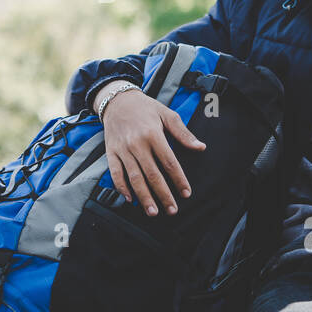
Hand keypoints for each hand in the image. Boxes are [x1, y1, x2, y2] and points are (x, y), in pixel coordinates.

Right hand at [98, 82, 204, 216]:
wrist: (117, 100)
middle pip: (152, 174)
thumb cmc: (145, 108)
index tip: (186, 193)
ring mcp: (122, 149)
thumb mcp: (167, 114)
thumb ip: (183, 133)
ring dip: (144, 196)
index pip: (169, 162)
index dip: (178, 179)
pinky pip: (115, 173)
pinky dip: (121, 187)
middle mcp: (137, 143)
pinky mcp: (111, 152)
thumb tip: (200, 147)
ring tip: (152, 211)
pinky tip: (130, 198)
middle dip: (163, 194)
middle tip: (172, 210)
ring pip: (134, 177)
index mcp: (153, 134)